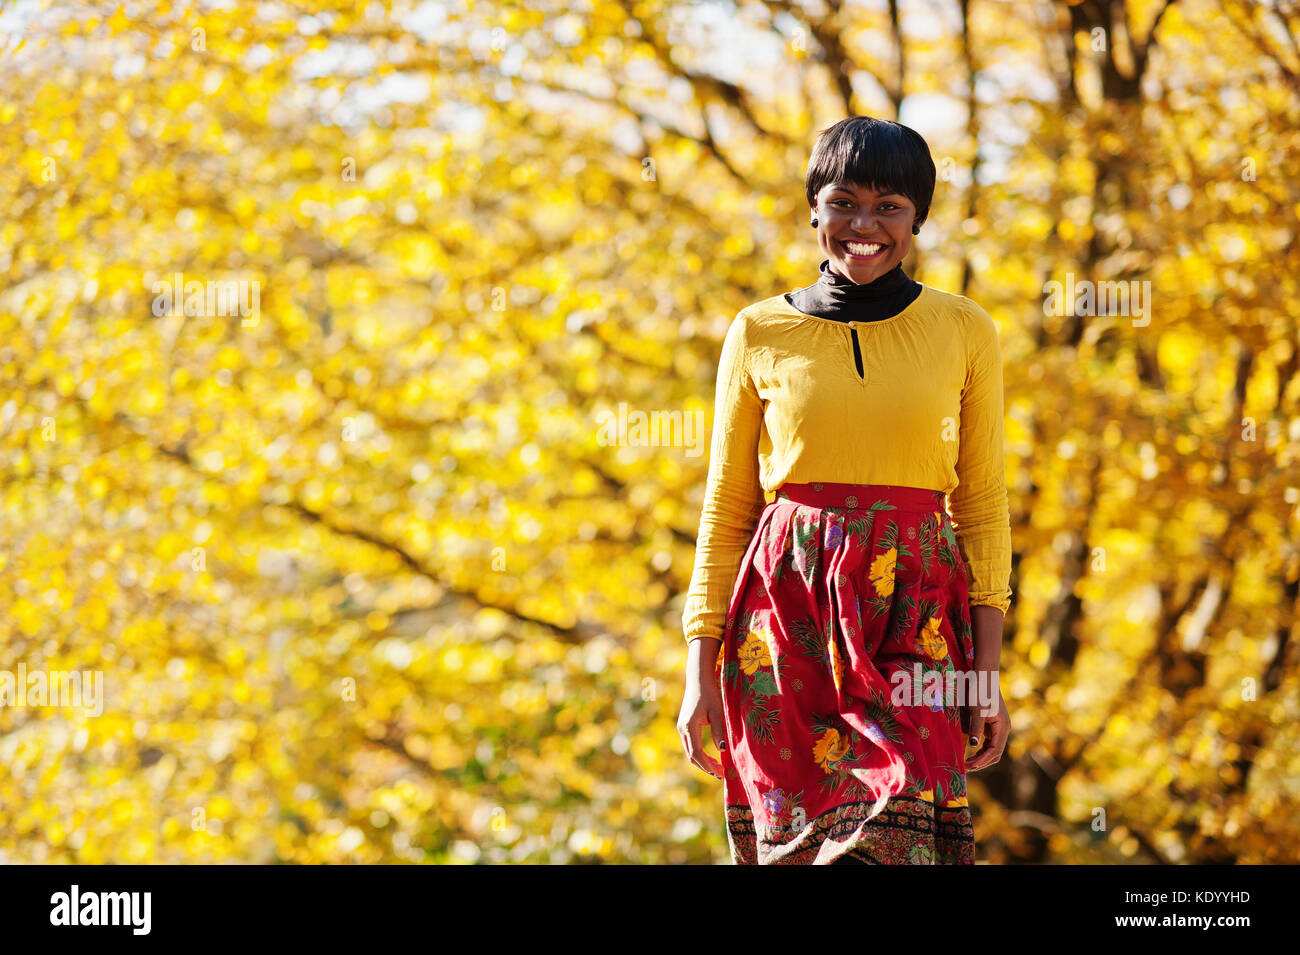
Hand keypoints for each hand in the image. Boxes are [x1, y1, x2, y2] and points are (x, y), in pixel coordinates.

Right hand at [678, 638, 725, 779]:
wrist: (698, 680)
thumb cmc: (710, 694)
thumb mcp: (718, 712)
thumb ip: (719, 731)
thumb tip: (722, 750)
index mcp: (689, 727)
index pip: (697, 754)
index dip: (709, 766)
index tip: (722, 773)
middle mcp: (682, 729)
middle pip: (692, 756)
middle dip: (706, 767)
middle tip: (721, 774)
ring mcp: (681, 728)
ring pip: (690, 752)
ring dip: (703, 762)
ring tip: (718, 768)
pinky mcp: (684, 726)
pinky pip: (690, 745)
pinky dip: (700, 754)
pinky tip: (711, 757)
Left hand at [964, 682, 1008, 771]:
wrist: (983, 675)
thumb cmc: (979, 690)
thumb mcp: (976, 709)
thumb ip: (975, 728)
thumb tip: (973, 746)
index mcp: (1002, 727)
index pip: (994, 751)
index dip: (982, 760)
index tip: (968, 765)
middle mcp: (1003, 729)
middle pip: (995, 753)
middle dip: (981, 762)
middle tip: (965, 768)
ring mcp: (998, 727)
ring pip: (991, 748)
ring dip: (980, 756)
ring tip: (966, 762)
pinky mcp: (991, 724)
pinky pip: (987, 741)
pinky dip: (979, 748)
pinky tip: (968, 751)